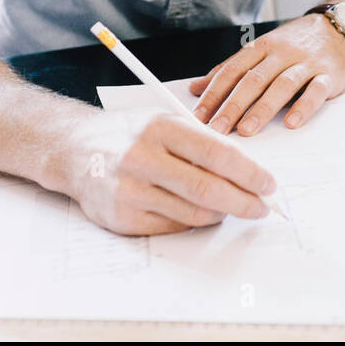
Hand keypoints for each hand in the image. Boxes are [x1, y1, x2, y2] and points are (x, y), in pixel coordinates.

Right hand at [63, 106, 276, 235]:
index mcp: (159, 128)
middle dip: (243, 201)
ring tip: (233, 207)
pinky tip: (201, 213)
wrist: (75, 150)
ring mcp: (129, 190)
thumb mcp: (164, 120)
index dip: (248, 172)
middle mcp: (141, 158)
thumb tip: (249, 169)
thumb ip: (202, 141)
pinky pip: (172, 225)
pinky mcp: (122, 217)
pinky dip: (194, 222)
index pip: (215, 153)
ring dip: (221, 213)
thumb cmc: (130, 134)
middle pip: (206, 188)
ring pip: (192, 211)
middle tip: (263, 207)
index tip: (268, 184)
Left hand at [188, 14, 344, 135]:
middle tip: (217, 129)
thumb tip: (195, 88)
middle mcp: (282, 54)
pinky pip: (316, 90)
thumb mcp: (260, 50)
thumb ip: (230, 70)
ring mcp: (306, 63)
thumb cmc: (295, 44)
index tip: (199, 117)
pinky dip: (304, 106)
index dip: (214, 94)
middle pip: (254, 80)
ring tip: (246, 130)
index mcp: (261, 48)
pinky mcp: (329, 75)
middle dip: (233, 105)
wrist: (338, 27)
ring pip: (282, 85)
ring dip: (263, 108)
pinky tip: (291, 123)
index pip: (232, 71)